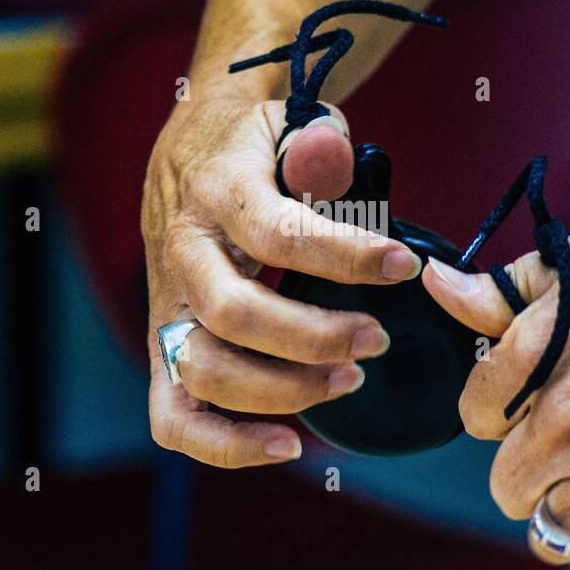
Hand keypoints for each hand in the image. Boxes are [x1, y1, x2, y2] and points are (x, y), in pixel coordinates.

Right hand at [141, 93, 422, 467]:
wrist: (195, 151)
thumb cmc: (261, 146)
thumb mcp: (293, 123)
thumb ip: (317, 144)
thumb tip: (329, 158)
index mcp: (217, 191)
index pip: (277, 234)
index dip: (346, 256)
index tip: (404, 265)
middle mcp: (182, 252)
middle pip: (234, 315)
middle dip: (315, 337)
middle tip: (377, 340)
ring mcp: (169, 306)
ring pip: (204, 371)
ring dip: (283, 391)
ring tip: (350, 379)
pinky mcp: (166, 348)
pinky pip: (175, 415)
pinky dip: (225, 445)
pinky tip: (287, 446)